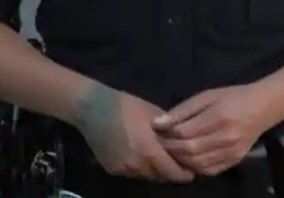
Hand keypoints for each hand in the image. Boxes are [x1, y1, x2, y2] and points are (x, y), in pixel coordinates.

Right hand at [74, 83, 194, 183]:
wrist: (92, 108)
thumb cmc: (126, 106)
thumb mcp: (154, 114)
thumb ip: (169, 133)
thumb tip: (183, 143)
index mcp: (149, 152)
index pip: (173, 173)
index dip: (184, 173)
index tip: (192, 169)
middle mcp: (136, 166)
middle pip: (160, 176)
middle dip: (170, 171)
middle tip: (176, 161)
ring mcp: (122, 170)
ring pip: (146, 176)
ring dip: (154, 169)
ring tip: (158, 156)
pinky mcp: (111, 170)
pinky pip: (132, 173)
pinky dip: (139, 167)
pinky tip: (140, 154)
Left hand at [152, 85, 268, 176]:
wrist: (263, 108)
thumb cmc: (233, 97)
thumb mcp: (207, 96)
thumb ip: (183, 110)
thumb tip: (159, 123)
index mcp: (218, 117)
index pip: (184, 132)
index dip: (166, 133)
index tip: (156, 130)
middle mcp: (225, 137)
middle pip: (189, 150)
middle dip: (170, 148)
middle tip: (160, 142)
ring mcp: (231, 152)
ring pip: (197, 163)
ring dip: (180, 159)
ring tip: (172, 150)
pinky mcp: (234, 161)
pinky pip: (209, 170)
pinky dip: (194, 167)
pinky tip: (188, 159)